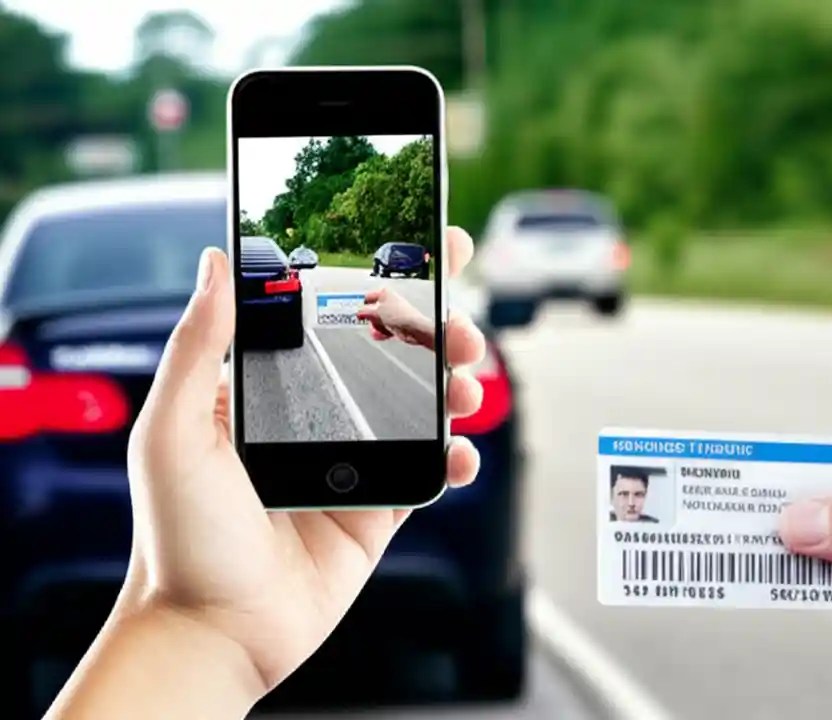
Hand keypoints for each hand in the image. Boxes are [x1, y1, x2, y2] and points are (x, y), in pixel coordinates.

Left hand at [117, 227, 484, 701]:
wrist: (215, 632)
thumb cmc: (178, 537)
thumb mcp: (172, 431)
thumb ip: (197, 346)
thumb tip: (214, 260)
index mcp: (271, 389)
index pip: (335, 314)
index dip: (387, 277)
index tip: (431, 244)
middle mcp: (316, 417)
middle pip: (395, 353)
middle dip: (442, 330)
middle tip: (463, 330)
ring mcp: (354, 462)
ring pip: (425, 405)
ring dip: (458, 386)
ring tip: (468, 386)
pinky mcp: (380, 509)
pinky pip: (432, 471)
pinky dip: (458, 457)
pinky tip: (460, 453)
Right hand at [357, 286, 431, 344]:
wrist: (413, 328)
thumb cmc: (398, 315)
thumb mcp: (376, 311)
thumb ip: (364, 312)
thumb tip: (358, 312)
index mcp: (384, 293)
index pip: (367, 297)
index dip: (361, 305)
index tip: (355, 312)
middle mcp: (388, 302)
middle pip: (371, 311)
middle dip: (370, 320)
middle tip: (372, 322)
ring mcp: (391, 314)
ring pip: (376, 322)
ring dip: (376, 328)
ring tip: (379, 330)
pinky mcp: (394, 324)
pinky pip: (382, 329)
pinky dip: (381, 333)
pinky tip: (383, 335)